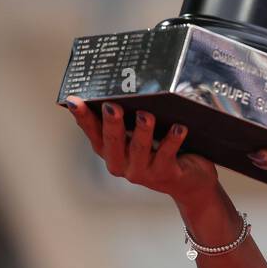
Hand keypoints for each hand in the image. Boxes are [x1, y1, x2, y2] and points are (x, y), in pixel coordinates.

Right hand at [64, 96, 221, 209]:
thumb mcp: (141, 134)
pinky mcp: (165, 174)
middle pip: (113, 142)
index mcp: (110, 150)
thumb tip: (124, 86)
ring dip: (142, 131)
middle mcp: (121, 163)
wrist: (192, 180)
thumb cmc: (162, 149)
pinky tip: (179, 128)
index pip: (92, 132)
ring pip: (139, 149)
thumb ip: (129, 117)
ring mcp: (142, 172)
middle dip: (111, 123)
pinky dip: (172, 140)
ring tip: (146, 115)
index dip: (82, 117)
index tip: (74, 101)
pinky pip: (166, 155)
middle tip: (112, 106)